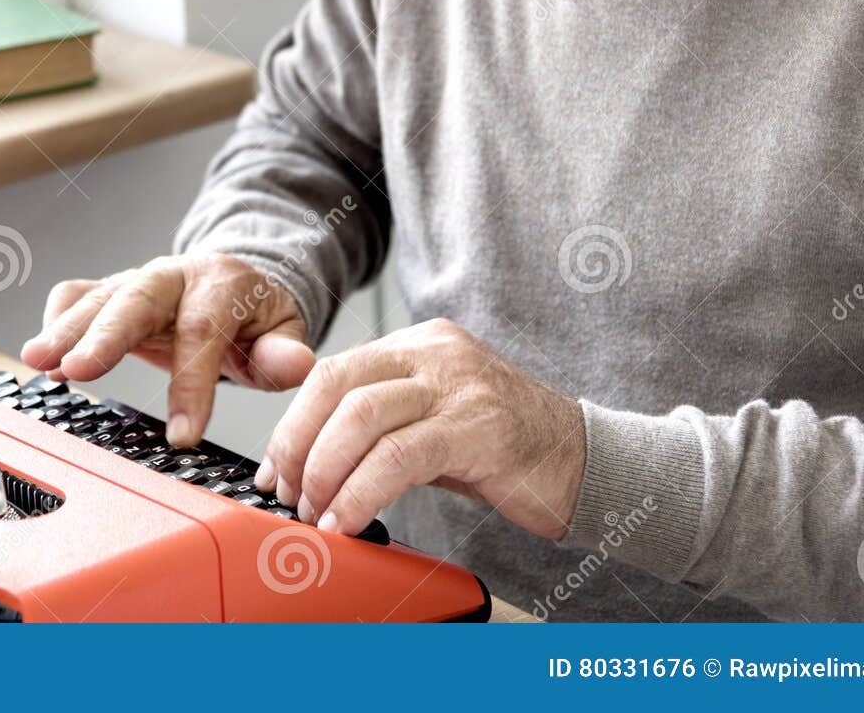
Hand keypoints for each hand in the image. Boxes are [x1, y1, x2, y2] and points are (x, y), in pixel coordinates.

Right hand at [20, 254, 314, 447]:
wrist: (233, 281)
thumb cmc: (254, 318)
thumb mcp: (283, 332)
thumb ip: (284, 353)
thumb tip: (298, 365)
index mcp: (221, 285)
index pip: (202, 332)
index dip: (191, 383)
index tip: (183, 435)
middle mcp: (172, 275)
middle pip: (135, 301)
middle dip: (104, 336)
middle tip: (77, 370)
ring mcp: (136, 280)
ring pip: (97, 298)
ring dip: (65, 330)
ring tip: (37, 360)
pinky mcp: (109, 290)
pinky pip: (77, 295)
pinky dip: (57, 321)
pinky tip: (44, 356)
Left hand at [254, 318, 585, 539]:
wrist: (587, 463)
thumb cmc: (505, 450)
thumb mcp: (433, 420)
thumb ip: (381, 425)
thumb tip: (310, 464)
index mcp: (419, 344)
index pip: (333, 371)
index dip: (293, 423)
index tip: (276, 469)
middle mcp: (436, 353)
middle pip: (337, 386)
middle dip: (299, 445)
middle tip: (289, 494)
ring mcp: (459, 386)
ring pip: (361, 417)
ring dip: (325, 473)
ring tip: (317, 514)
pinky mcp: (479, 428)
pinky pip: (399, 457)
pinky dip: (361, 493)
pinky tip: (349, 520)